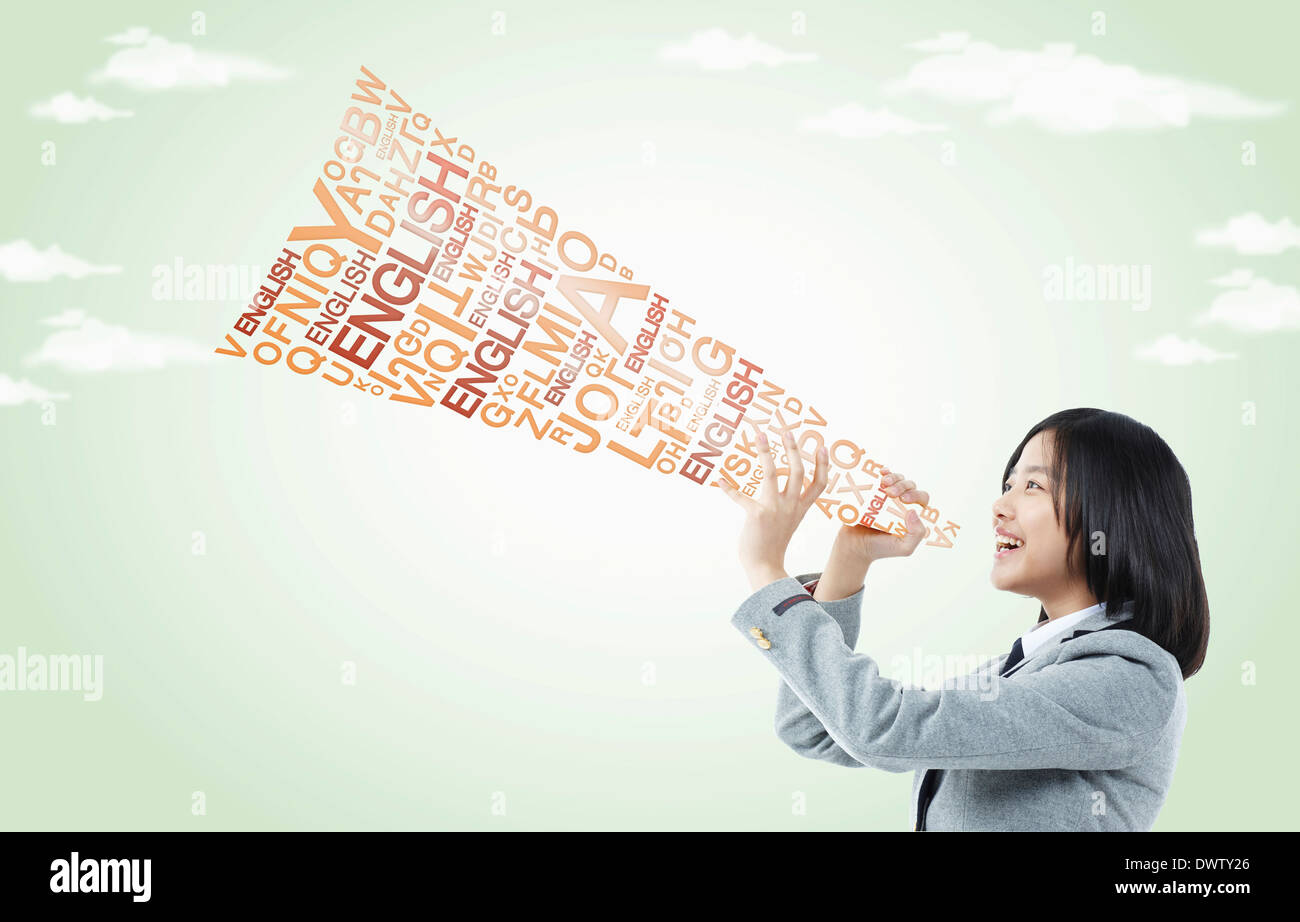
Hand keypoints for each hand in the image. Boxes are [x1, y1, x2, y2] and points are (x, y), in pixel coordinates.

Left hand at [719, 428, 828, 586]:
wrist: (765, 566)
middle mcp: (791, 506)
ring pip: (772, 474)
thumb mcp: (788, 521)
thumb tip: (779, 480)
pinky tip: (719, 479)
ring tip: (760, 435)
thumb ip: (789, 503)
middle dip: (793, 449)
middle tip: (787, 431)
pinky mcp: (757, 514)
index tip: (822, 447)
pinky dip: (729, 488)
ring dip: (765, 453)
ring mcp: (775, 509)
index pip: (819, 484)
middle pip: (797, 471)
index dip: (823, 465)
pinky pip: (740, 496)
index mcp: (801, 508)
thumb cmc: (773, 542)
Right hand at [834, 467, 929, 562]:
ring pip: (898, 479)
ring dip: (894, 478)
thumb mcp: (904, 548)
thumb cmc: (881, 548)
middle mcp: (901, 503)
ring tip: (884, 483)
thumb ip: (916, 534)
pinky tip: (882, 472)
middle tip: (890, 493)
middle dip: (902, 486)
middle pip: (910, 486)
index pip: (921, 499)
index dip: (916, 495)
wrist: (855, 546)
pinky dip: (885, 471)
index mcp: (912, 514)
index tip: (904, 500)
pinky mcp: (874, 491)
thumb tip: (914, 512)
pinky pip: (883, 477)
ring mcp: (887, 496)